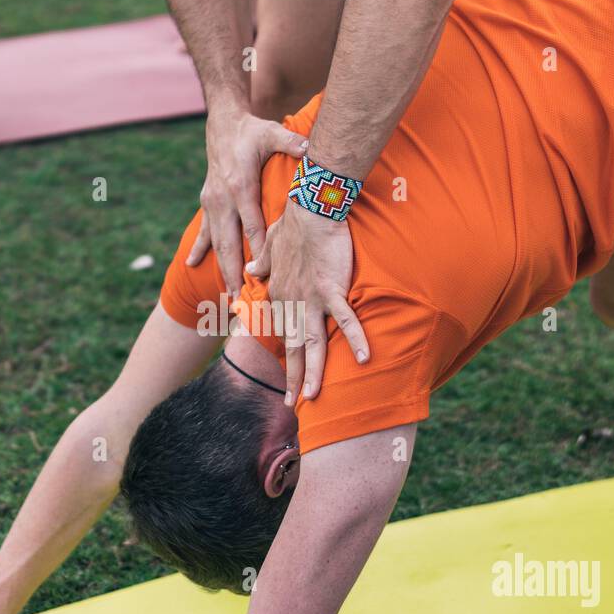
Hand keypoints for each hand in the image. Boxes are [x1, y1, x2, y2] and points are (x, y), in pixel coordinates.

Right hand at [189, 105, 308, 295]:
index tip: (265, 276)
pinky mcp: (208, 202)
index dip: (259, 252)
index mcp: (241, 187)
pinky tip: (191, 266)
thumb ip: (291, 142)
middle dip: (235, 274)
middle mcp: (223, 200)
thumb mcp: (272, 132)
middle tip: (241, 300)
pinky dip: (198, 249)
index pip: (253, 226)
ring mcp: (213, 203)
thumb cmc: (252, 130)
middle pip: (230, 244)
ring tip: (227, 295)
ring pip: (217, 244)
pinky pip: (203, 231)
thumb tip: (310, 147)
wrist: (223, 122)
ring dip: (221, 270)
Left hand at [246, 202, 368, 403]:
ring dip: (313, 372)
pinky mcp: (331, 290)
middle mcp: (291, 303)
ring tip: (313, 397)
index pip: (283, 332)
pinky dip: (355, 339)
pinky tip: (364, 359)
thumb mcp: (270, 246)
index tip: (291, 372)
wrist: (308, 209)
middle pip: (294, 347)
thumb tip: (249, 270)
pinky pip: (345, 319)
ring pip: (312, 343)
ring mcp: (310, 299)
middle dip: (293, 378)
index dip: (287, 354)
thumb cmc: (293, 224)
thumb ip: (261, 263)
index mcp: (279, 295)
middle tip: (292, 404)